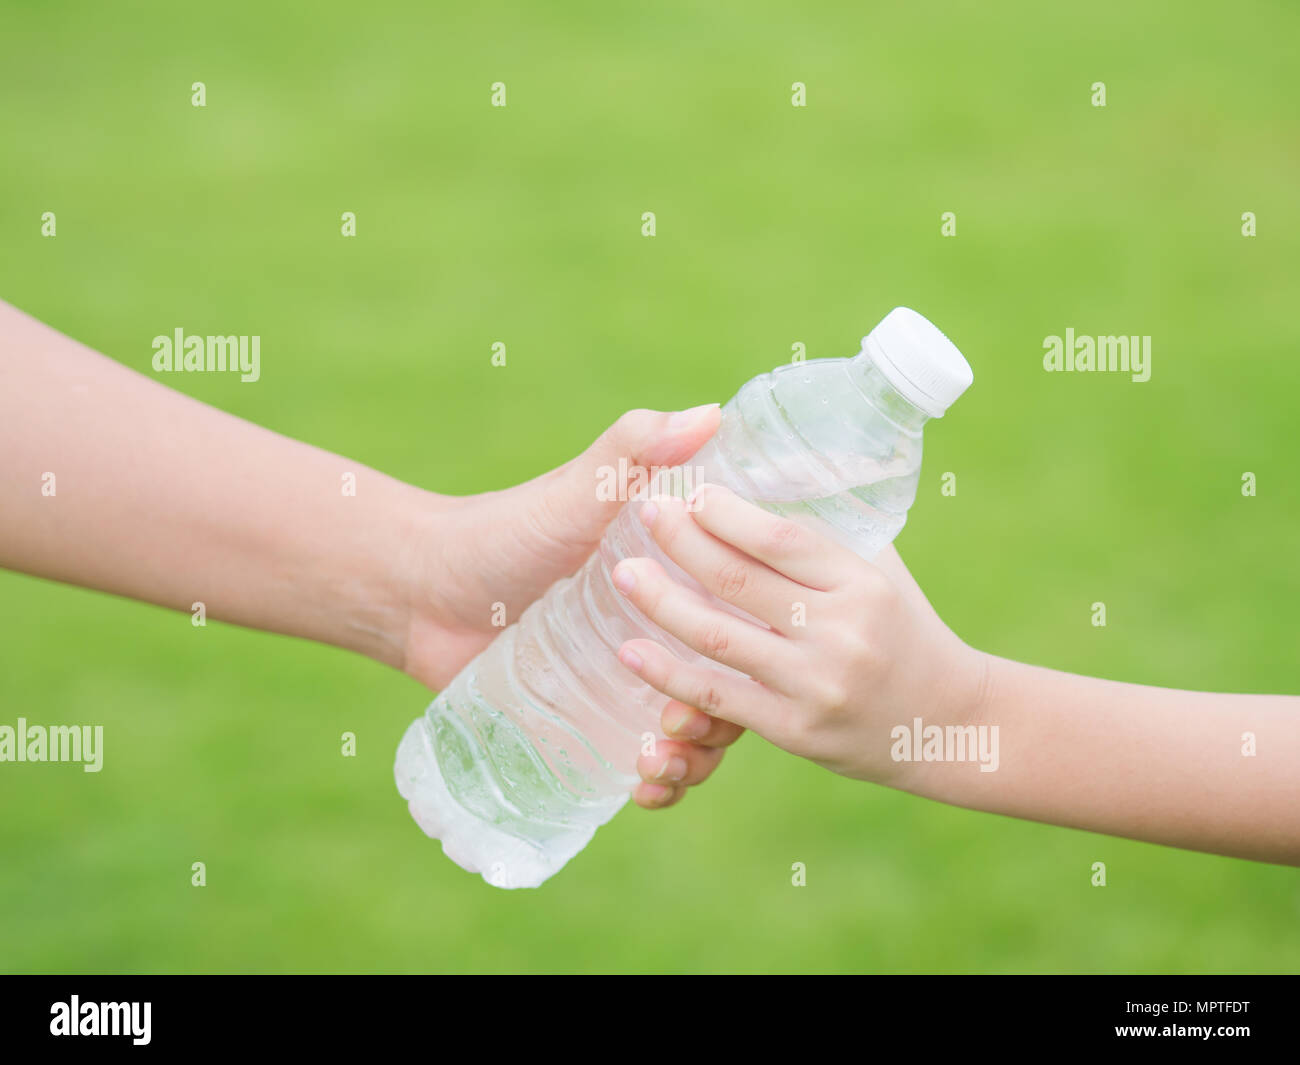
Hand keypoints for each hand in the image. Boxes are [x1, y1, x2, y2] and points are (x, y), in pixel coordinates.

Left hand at [399, 406, 746, 809]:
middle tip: (684, 724)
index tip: (750, 663)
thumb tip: (712, 414)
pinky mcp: (600, 722)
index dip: (764, 643)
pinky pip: (650, 761)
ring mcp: (638, 680)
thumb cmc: (506, 531)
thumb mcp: (576, 491)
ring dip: (698, 757)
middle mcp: (672, 631)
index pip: (751, 614)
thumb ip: (634, 451)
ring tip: (661, 762)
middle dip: (727, 715)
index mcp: (684, 579)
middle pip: (734, 681)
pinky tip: (645, 787)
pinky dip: (663, 783)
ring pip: (701, 730)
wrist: (424, 592)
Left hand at [610, 483, 988, 785]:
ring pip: (718, 637)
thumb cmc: (905, 630)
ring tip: (623, 573)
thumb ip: (828, 531)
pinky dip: (668, 673)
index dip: (728, 514)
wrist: (948, 723)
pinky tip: (631, 649)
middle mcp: (841, 631)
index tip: (690, 490)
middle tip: (645, 512)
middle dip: (681, 542)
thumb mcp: (880, 570)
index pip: (782, 539)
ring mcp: (815, 684)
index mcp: (862, 583)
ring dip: (661, 602)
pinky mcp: (794, 729)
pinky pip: (719, 696)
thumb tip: (771, 469)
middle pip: (739, 581)